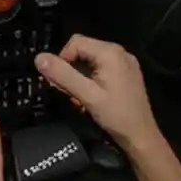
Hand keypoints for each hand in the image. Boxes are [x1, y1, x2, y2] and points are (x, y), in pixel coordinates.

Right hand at [34, 34, 159, 149]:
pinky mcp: (126, 73)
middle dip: (70, 69)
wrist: (141, 137)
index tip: (59, 81)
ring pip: (90, 60)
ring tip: (79, 96)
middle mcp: (120, 53)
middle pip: (82, 50)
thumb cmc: (116, 115)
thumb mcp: (86, 95)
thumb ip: (62, 74)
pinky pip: (100, 67)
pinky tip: (90, 95)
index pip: (75, 43)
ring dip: (79, 76)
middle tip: (68, 92)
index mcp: (111, 53)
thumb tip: (39, 58)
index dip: (62, 59)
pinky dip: (90, 79)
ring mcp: (125, 63)